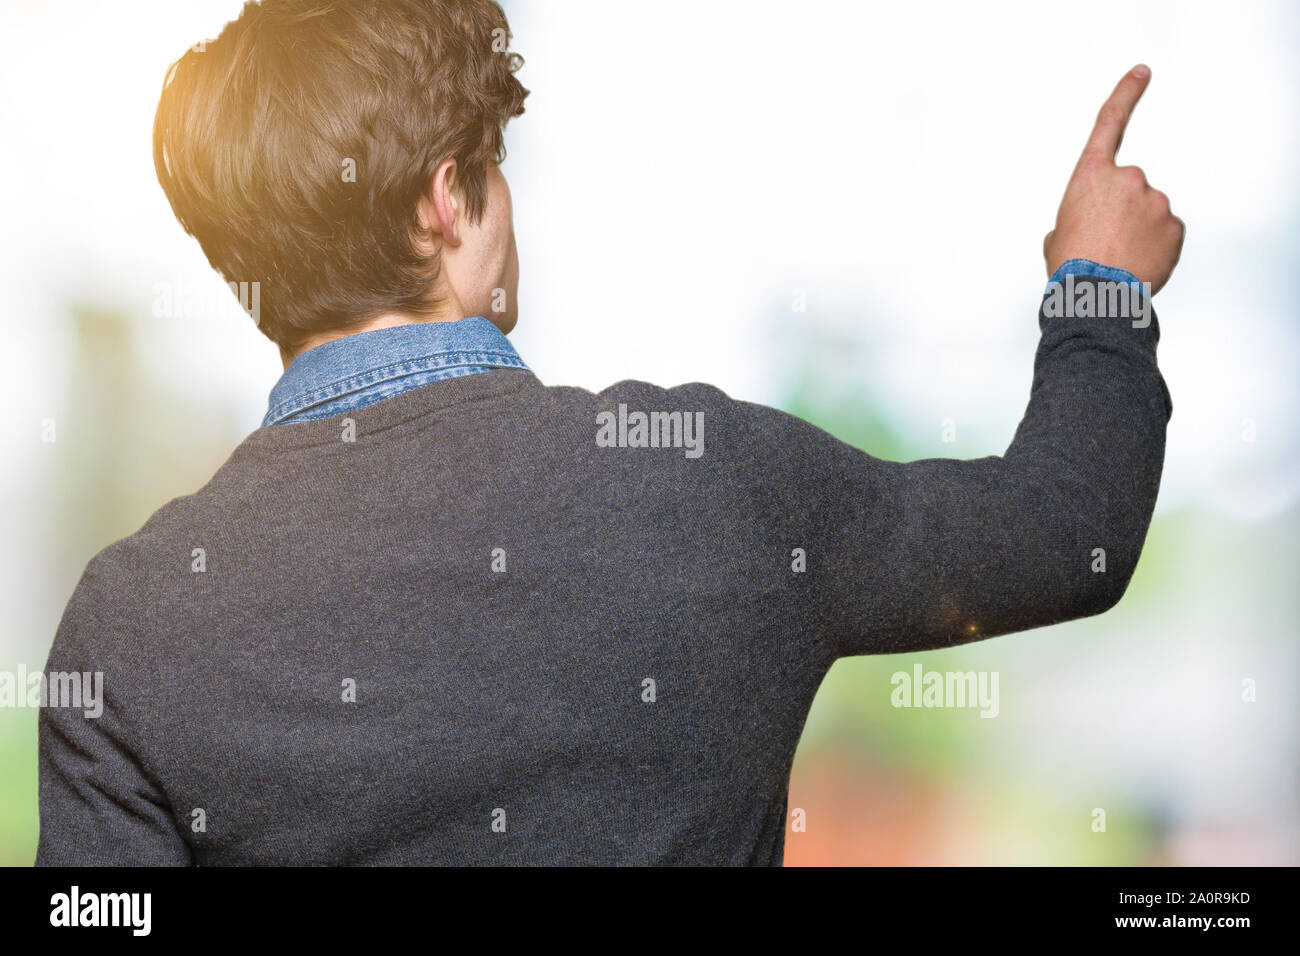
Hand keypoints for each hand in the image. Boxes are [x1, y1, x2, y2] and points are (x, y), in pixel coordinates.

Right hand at [1043, 65, 1183, 294]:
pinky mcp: (1175, 225)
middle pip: (1129, 188)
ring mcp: (1155, 201)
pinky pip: (1166, 232)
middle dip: (1121, 211)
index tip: (1142, 73)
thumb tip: (1090, 223)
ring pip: (1149, 212)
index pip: (1110, 123)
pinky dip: (1155, 246)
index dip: (1126, 94)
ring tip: (1118, 258)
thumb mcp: (1057, 233)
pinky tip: (1138, 264)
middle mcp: (1128, 179)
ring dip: (1138, 231)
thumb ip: (1078, 213)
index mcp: (1091, 176)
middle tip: (1104, 242)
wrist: (1095, 298)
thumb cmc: (1070, 266)